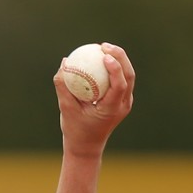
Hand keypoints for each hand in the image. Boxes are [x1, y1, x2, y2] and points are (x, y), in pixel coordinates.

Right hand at [54, 43, 134, 158]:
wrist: (86, 146)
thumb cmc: (74, 129)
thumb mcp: (65, 108)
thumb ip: (63, 86)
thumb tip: (64, 62)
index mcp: (112, 110)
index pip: (119, 85)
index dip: (115, 68)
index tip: (103, 55)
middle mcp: (123, 105)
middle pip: (129, 75)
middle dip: (120, 56)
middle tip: (104, 46)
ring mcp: (125, 103)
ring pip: (129, 76)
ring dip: (119, 59)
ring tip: (104, 48)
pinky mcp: (123, 100)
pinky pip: (121, 79)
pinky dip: (114, 68)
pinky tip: (102, 58)